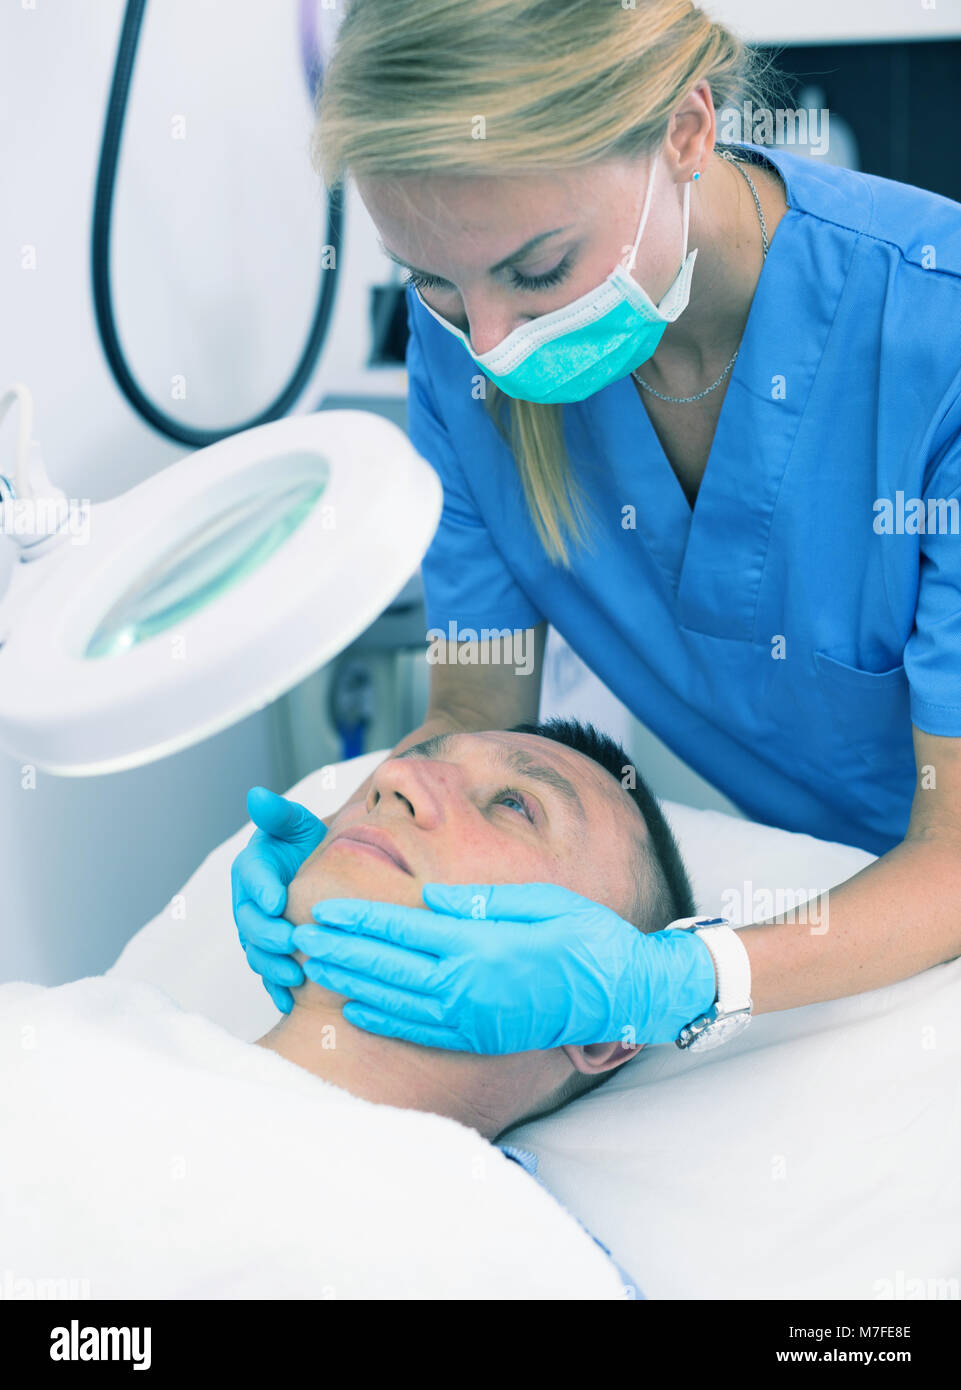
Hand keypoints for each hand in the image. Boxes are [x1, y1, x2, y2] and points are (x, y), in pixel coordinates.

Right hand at [231, 788, 327, 1012]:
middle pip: (249, 923)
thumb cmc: (309, 844)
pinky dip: (277, 990)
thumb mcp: (297, 824)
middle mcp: (248, 903)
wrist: (325, 873)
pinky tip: (293, 1003)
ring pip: (257, 953)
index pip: (250, 878)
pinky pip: (269, 976)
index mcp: (251, 869)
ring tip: (295, 976)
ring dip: (272, 966)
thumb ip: (278, 814)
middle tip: (290, 940)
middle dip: (267, 934)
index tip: (278, 899)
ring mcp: (258, 932)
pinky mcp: (272, 956)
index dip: (262, 889)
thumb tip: (257, 795)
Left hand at [290, 882, 716, 1051]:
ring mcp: (472, 1016)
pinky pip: (420, 1029)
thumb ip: (480, 900)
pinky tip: (357, 1008)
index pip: (403, 928)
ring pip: (394, 999)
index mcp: (481, 944)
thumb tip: (429, 895)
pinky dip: (384, 1018)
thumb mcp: (539, 900)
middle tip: (299, 934)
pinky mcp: (479, 1036)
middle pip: (388, 965)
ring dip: (351, 982)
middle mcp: (468, 984)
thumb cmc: (587, 937)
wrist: (622, 994)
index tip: (323, 907)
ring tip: (314, 966)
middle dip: (340, 949)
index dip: (359, 918)